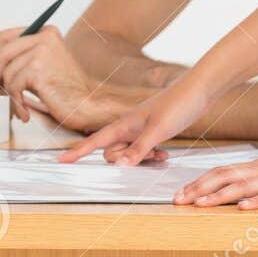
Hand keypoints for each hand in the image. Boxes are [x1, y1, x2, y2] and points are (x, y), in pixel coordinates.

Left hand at [0, 26, 118, 126]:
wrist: (88, 104)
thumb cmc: (67, 89)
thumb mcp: (44, 65)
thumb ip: (23, 58)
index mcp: (45, 32)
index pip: (7, 36)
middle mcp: (43, 37)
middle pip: (3, 53)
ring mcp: (41, 52)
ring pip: (8, 73)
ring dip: (6, 93)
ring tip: (15, 106)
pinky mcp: (38, 69)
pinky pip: (14, 87)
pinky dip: (16, 103)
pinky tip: (23, 112)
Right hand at [58, 75, 213, 163]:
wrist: (196, 91)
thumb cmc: (177, 106)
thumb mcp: (157, 131)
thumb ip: (138, 149)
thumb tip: (117, 165)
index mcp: (123, 124)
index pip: (94, 141)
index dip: (77, 152)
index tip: (61, 161)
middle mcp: (127, 127)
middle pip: (112, 153)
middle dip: (126, 160)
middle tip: (152, 155)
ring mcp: (138, 129)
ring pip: (128, 153)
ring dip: (142, 159)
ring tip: (161, 154)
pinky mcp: (150, 131)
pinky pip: (142, 150)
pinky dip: (151, 155)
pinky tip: (164, 153)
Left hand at [174, 155, 257, 208]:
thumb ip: (256, 182)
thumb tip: (232, 194)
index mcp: (257, 167)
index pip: (220, 172)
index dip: (198, 182)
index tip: (180, 193)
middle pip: (224, 177)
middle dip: (199, 189)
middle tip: (179, 200)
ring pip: (243, 187)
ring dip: (219, 196)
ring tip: (200, 204)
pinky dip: (256, 202)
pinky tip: (242, 208)